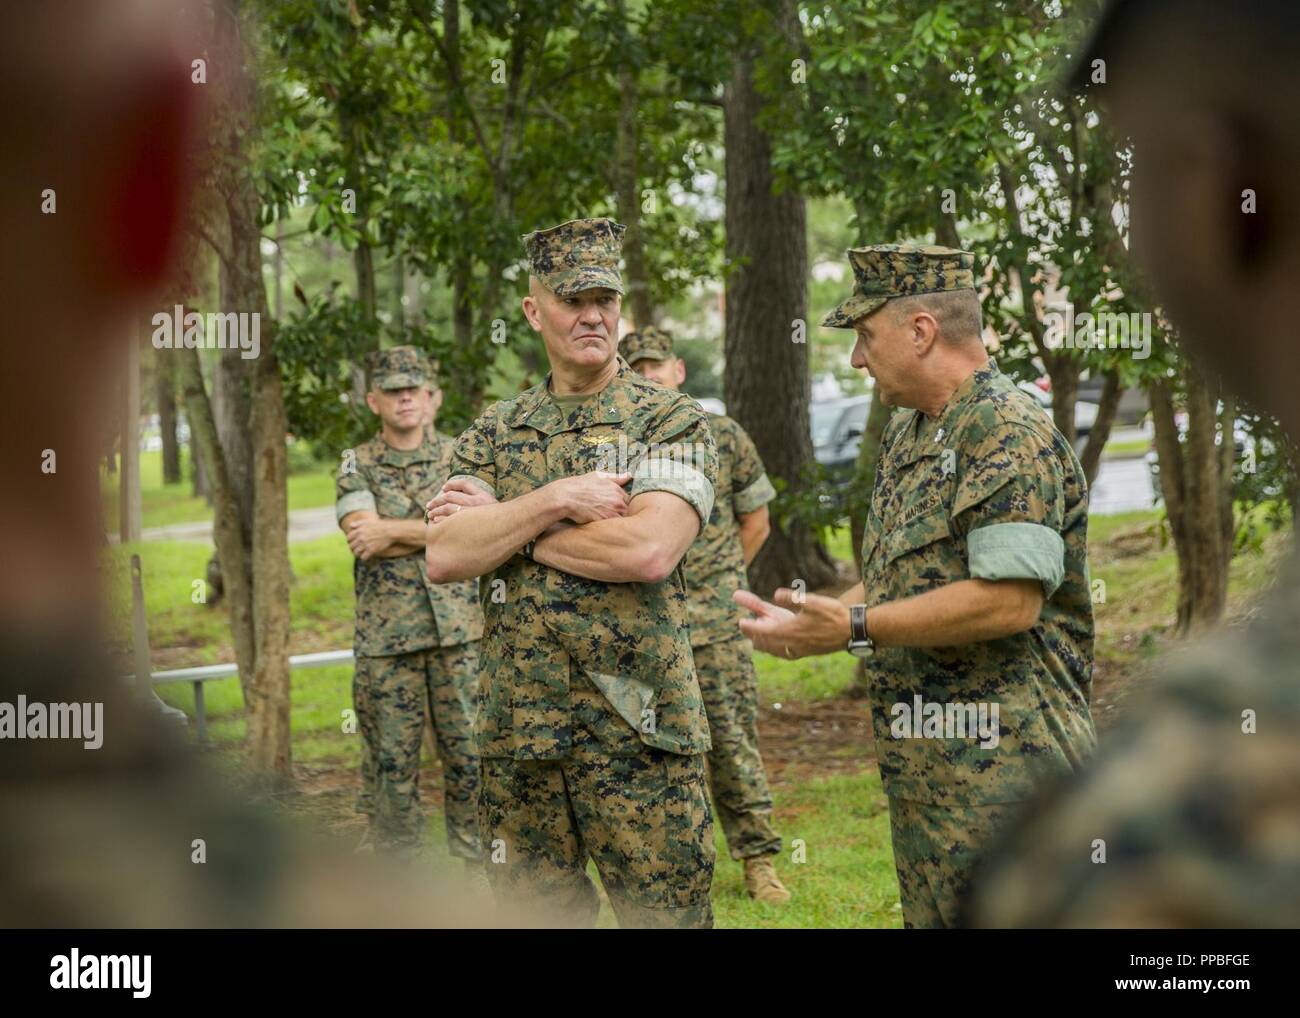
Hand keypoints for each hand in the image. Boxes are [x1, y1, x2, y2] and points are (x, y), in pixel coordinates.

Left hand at [346, 517, 392, 560]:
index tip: (353, 542)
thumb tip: (350, 525)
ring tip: (361, 553)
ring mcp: (366, 545)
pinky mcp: (371, 550)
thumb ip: (358, 523)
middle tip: (356, 549)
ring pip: (356, 553)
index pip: (348, 538)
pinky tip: (366, 556)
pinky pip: (363, 557)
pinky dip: (364, 558)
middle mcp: (360, 538)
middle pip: (351, 546)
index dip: (350, 541)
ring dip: (358, 554)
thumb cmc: (379, 525)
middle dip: (353, 548)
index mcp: (358, 531)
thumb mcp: (367, 521)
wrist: (390, 531)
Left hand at [425, 477, 496, 523]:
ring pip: (449, 508)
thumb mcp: (492, 504)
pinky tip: (436, 522)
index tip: (443, 488)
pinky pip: (451, 521)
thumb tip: (460, 495)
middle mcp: (477, 502)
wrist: (513, 530)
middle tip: (429, 505)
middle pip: (451, 496)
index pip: (464, 484)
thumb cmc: (499, 519)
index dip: (451, 484)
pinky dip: (441, 520)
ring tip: (430, 515)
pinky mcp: (470, 526)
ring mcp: (473, 514)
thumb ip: (480, 498)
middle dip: (438, 500)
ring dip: (436, 510)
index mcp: (483, 495)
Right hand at [546, 471, 632, 524]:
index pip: (627, 501)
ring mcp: (612, 511)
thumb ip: (616, 477)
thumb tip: (629, 475)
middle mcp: (617, 500)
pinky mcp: (604, 521)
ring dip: (615, 521)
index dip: (619, 504)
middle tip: (604, 512)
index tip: (611, 505)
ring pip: (620, 520)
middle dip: (618, 513)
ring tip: (602, 518)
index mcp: (617, 489)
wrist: (565, 497)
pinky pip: (612, 527)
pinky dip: (608, 527)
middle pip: (626, 511)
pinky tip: (598, 522)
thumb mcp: (598, 476)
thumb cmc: (580, 485)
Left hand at [733, 588, 851, 658]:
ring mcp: (799, 650)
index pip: (762, 632)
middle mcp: (792, 644)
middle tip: (744, 627)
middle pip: (764, 644)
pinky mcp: (806, 652)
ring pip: (773, 651)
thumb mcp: (812, 601)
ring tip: (755, 637)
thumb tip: (775, 594)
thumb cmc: (833, 615)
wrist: (852, 631)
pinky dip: (774, 649)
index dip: (749, 627)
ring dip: (763, 644)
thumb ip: (792, 598)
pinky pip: (783, 654)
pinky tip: (776, 645)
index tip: (740, 622)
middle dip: (753, 636)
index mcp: (790, 632)